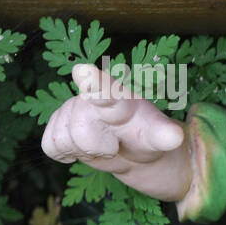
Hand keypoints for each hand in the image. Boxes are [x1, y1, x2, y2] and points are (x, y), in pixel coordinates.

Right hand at [41, 64, 190, 199]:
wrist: (132, 151)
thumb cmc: (147, 138)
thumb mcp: (160, 138)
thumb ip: (165, 135)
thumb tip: (175, 136)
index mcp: (120, 99)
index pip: (106, 90)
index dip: (94, 82)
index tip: (84, 71)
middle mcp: (92, 98)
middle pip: (80, 130)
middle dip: (98, 147)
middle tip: (115, 145)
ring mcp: (72, 110)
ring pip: (64, 140)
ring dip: (84, 151)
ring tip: (102, 145)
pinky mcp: (57, 124)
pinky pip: (50, 145)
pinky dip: (65, 153)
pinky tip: (80, 148)